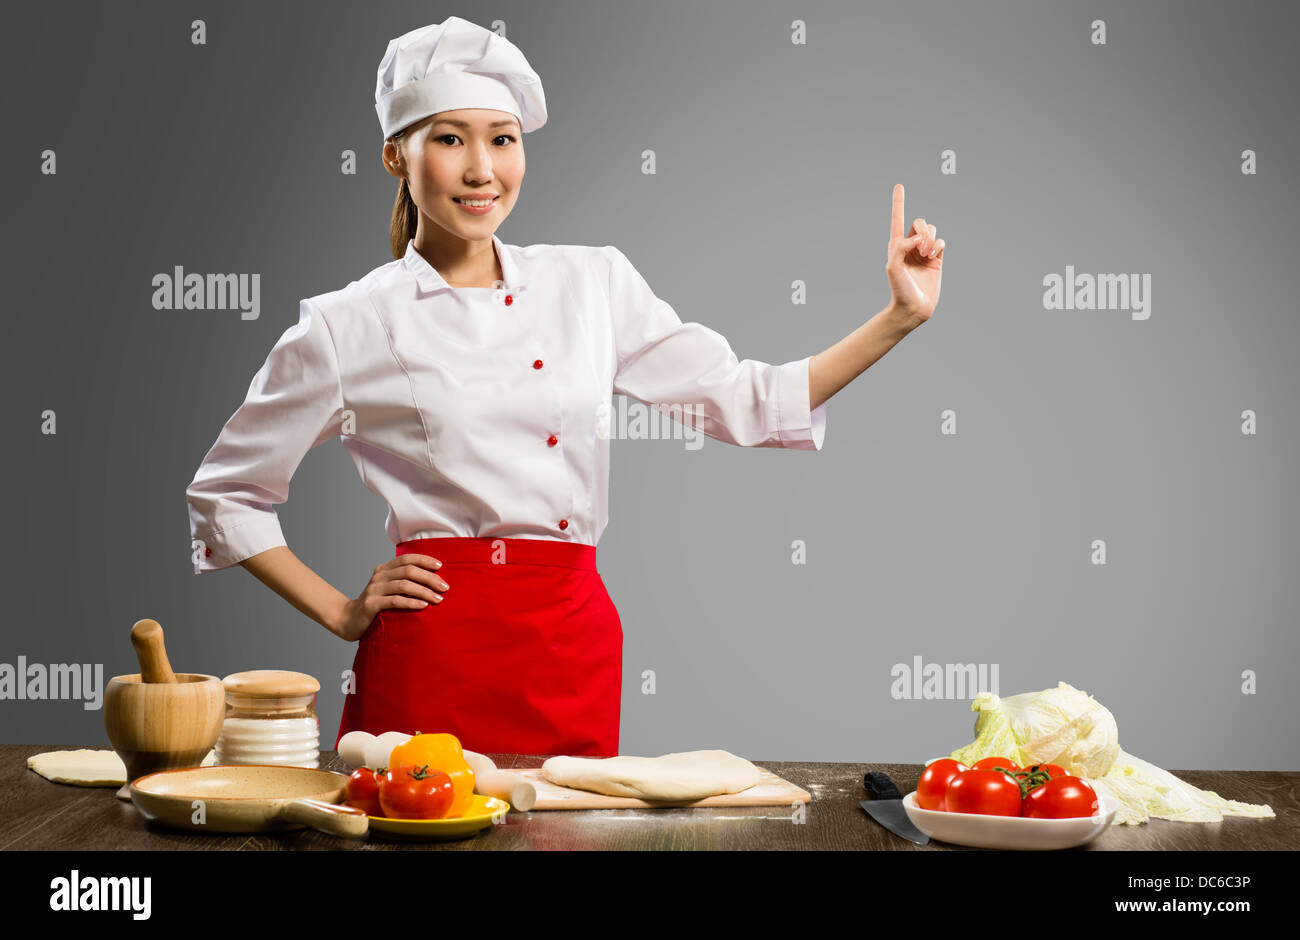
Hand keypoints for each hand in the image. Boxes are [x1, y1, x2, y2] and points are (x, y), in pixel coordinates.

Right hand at [335, 554, 448, 641]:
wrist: (348, 620)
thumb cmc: (375, 605)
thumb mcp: (388, 590)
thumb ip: (403, 583)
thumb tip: (433, 582)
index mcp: (384, 569)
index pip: (407, 558)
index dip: (424, 560)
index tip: (440, 567)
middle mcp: (379, 576)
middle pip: (408, 571)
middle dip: (429, 578)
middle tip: (445, 587)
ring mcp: (374, 589)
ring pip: (404, 585)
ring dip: (424, 591)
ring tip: (438, 599)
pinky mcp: (371, 604)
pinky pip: (395, 601)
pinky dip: (411, 602)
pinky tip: (423, 606)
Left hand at [885, 183, 944, 327]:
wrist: (913, 307)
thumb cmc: (899, 289)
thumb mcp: (893, 266)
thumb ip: (901, 247)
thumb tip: (917, 237)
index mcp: (896, 245)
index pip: (897, 219)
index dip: (899, 202)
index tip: (899, 186)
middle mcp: (910, 246)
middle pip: (920, 222)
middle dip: (923, 229)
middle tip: (920, 247)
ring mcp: (924, 252)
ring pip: (932, 231)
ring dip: (931, 239)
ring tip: (926, 254)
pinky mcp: (937, 259)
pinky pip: (941, 242)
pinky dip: (939, 245)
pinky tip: (933, 256)